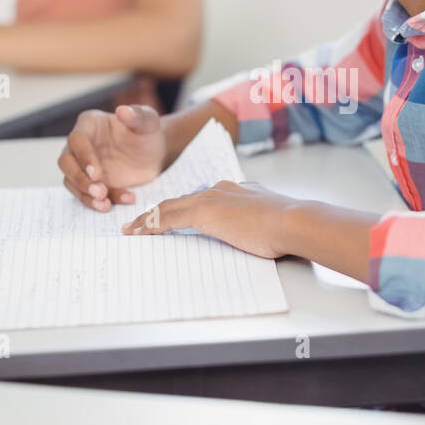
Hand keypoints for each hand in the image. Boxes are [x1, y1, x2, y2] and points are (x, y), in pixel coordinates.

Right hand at [58, 104, 165, 210]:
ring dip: (85, 195)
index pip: (77, 139)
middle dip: (80, 179)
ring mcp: (82, 165)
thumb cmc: (147, 133)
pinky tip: (115, 203)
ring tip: (105, 204)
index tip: (97, 173)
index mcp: (90, 124)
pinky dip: (97, 203)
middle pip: (66, 162)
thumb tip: (123, 110)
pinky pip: (85, 195)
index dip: (84, 156)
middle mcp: (80, 145)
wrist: (155, 154)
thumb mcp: (148, 122)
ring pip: (71, 181)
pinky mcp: (89, 183)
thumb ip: (138, 115)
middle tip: (100, 191)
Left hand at [121, 179, 296, 257]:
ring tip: (132, 230)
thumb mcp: (268, 222)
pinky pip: (168, 219)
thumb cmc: (287, 228)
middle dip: (159, 212)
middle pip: (180, 201)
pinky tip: (139, 234)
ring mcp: (211, 198)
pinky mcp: (204, 211)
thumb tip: (252, 233)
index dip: (182, 208)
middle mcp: (220, 190)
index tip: (171, 216)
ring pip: (169, 208)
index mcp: (236, 190)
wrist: (292, 221)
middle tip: (140, 223)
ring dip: (148, 220)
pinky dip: (151, 226)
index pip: (201, 199)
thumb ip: (255, 223)